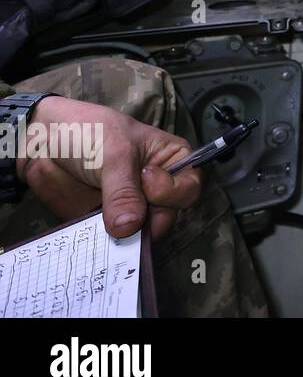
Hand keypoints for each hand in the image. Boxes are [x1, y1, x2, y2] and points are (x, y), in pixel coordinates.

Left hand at [16, 96, 202, 239]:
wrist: (40, 140)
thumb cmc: (89, 132)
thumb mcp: (114, 154)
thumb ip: (123, 192)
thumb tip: (129, 229)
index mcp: (170, 162)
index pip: (188, 188)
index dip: (172, 191)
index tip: (145, 180)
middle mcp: (155, 188)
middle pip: (166, 216)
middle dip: (146, 223)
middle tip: (123, 221)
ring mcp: (130, 207)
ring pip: (137, 234)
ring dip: (123, 239)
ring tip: (104, 234)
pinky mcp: (105, 222)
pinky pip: (110, 240)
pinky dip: (102, 244)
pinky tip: (92, 241)